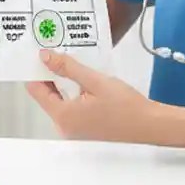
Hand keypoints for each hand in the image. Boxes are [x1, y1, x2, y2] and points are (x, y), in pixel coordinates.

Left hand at [27, 50, 161, 142]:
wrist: (150, 125)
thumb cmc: (126, 105)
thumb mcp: (94, 81)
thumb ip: (67, 68)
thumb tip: (45, 57)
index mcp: (62, 116)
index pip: (35, 90)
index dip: (35, 70)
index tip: (39, 54)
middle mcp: (63, 127)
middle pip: (47, 96)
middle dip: (51, 74)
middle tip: (57, 52)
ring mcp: (73, 131)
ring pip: (59, 101)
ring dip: (64, 83)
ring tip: (72, 63)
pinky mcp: (83, 131)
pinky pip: (70, 109)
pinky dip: (73, 94)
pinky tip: (84, 81)